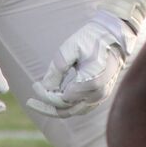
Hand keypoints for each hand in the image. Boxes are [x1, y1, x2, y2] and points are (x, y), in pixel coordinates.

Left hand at [25, 10, 145, 116]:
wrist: (115, 35)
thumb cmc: (91, 38)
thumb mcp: (69, 49)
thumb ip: (56, 71)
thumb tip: (45, 89)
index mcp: (90, 84)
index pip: (61, 99)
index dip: (44, 94)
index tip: (34, 85)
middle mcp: (97, 95)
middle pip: (67, 110)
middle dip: (47, 107)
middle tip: (30, 102)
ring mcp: (102, 97)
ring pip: (74, 111)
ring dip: (57, 108)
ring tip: (40, 102)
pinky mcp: (102, 95)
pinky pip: (82, 108)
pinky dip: (68, 106)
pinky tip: (57, 99)